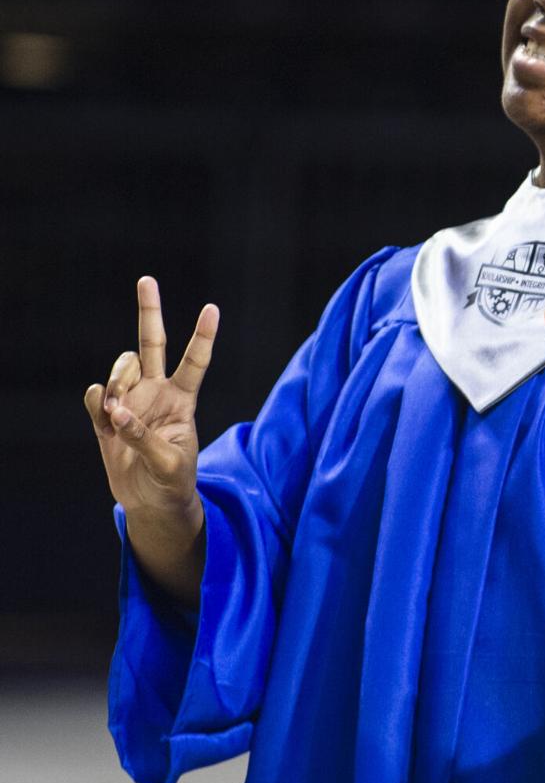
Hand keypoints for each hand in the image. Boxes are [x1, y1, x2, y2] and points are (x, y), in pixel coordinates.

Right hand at [83, 277, 218, 528]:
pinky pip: (95, 395)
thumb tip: (116, 413)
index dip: (203, 336)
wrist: (151, 502)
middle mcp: (157, 392)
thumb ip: (144, 437)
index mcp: (182, 400)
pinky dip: (96, 404)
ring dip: (116, 382)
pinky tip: (105, 420)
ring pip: (119, 369)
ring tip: (116, 411)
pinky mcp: (105, 417)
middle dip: (149, 311)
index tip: (212, 309)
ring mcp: (131, 401)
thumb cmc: (173, 482)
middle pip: (151, 343)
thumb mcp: (169, 464)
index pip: (195, 362)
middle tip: (147, 280)